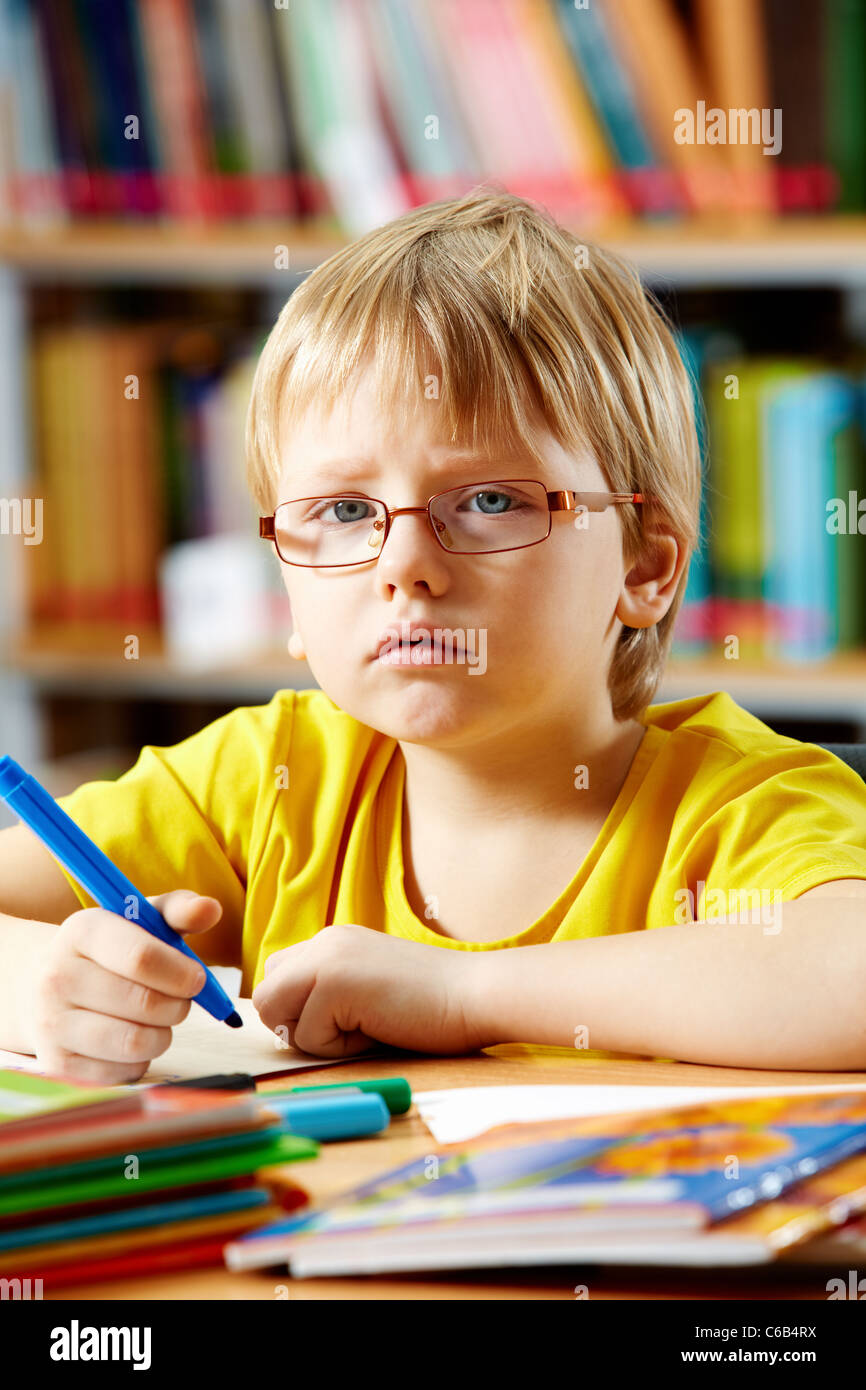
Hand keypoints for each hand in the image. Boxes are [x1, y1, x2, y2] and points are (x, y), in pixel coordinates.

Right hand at [29, 890, 221, 1084]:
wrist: (44, 984)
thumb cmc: (111, 949)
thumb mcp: (141, 920)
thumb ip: (179, 911)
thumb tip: (210, 909)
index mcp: (82, 931)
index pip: (141, 958)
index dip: (182, 972)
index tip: (197, 978)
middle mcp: (57, 976)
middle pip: (145, 1003)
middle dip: (178, 1005)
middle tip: (180, 1000)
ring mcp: (52, 1023)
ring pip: (136, 1042)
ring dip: (163, 1034)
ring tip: (159, 1019)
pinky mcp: (58, 1063)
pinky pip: (124, 1071)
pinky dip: (141, 1059)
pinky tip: (132, 1038)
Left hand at [252, 923, 488, 1057]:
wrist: (477, 995)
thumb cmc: (433, 1004)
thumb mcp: (369, 988)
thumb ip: (329, 993)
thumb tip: (287, 1025)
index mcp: (333, 941)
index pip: (278, 978)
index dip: (299, 1011)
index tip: (343, 1021)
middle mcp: (324, 942)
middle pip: (265, 994)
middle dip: (295, 1024)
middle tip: (349, 1028)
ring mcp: (327, 958)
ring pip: (276, 1012)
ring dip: (316, 1035)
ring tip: (366, 1026)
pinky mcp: (334, 983)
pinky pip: (307, 1035)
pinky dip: (339, 1047)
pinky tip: (379, 1028)